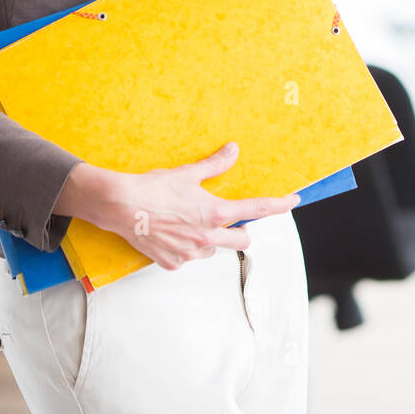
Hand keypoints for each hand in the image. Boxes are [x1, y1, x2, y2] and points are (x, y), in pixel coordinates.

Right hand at [92, 141, 301, 270]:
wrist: (121, 206)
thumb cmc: (154, 187)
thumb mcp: (188, 173)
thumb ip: (215, 165)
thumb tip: (234, 150)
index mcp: (215, 213)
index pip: (257, 209)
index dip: (279, 205)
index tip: (293, 201)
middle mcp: (207, 237)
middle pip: (242, 241)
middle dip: (241, 231)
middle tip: (230, 220)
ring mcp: (190, 253)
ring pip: (213, 250)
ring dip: (211, 240)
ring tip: (190, 224)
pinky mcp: (172, 263)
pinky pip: (188, 258)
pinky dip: (185, 248)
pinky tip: (172, 234)